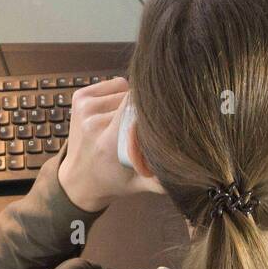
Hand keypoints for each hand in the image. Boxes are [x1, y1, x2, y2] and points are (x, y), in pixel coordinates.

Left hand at [57, 77, 163, 211]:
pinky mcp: (80, 97)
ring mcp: (84, 107)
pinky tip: (116, 113)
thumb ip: (163, 178)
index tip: (163, 116)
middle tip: (141, 129)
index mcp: (108, 142)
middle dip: (143, 109)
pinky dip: (119, 94)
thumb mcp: (141, 184)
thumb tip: (190, 174)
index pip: (135, 105)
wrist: (78, 181)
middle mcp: (93, 122)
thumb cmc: (112, 182)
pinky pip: (113, 84)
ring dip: (131, 103)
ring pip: (124, 89)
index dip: (152, 106)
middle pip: (132, 98)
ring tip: (126, 124)